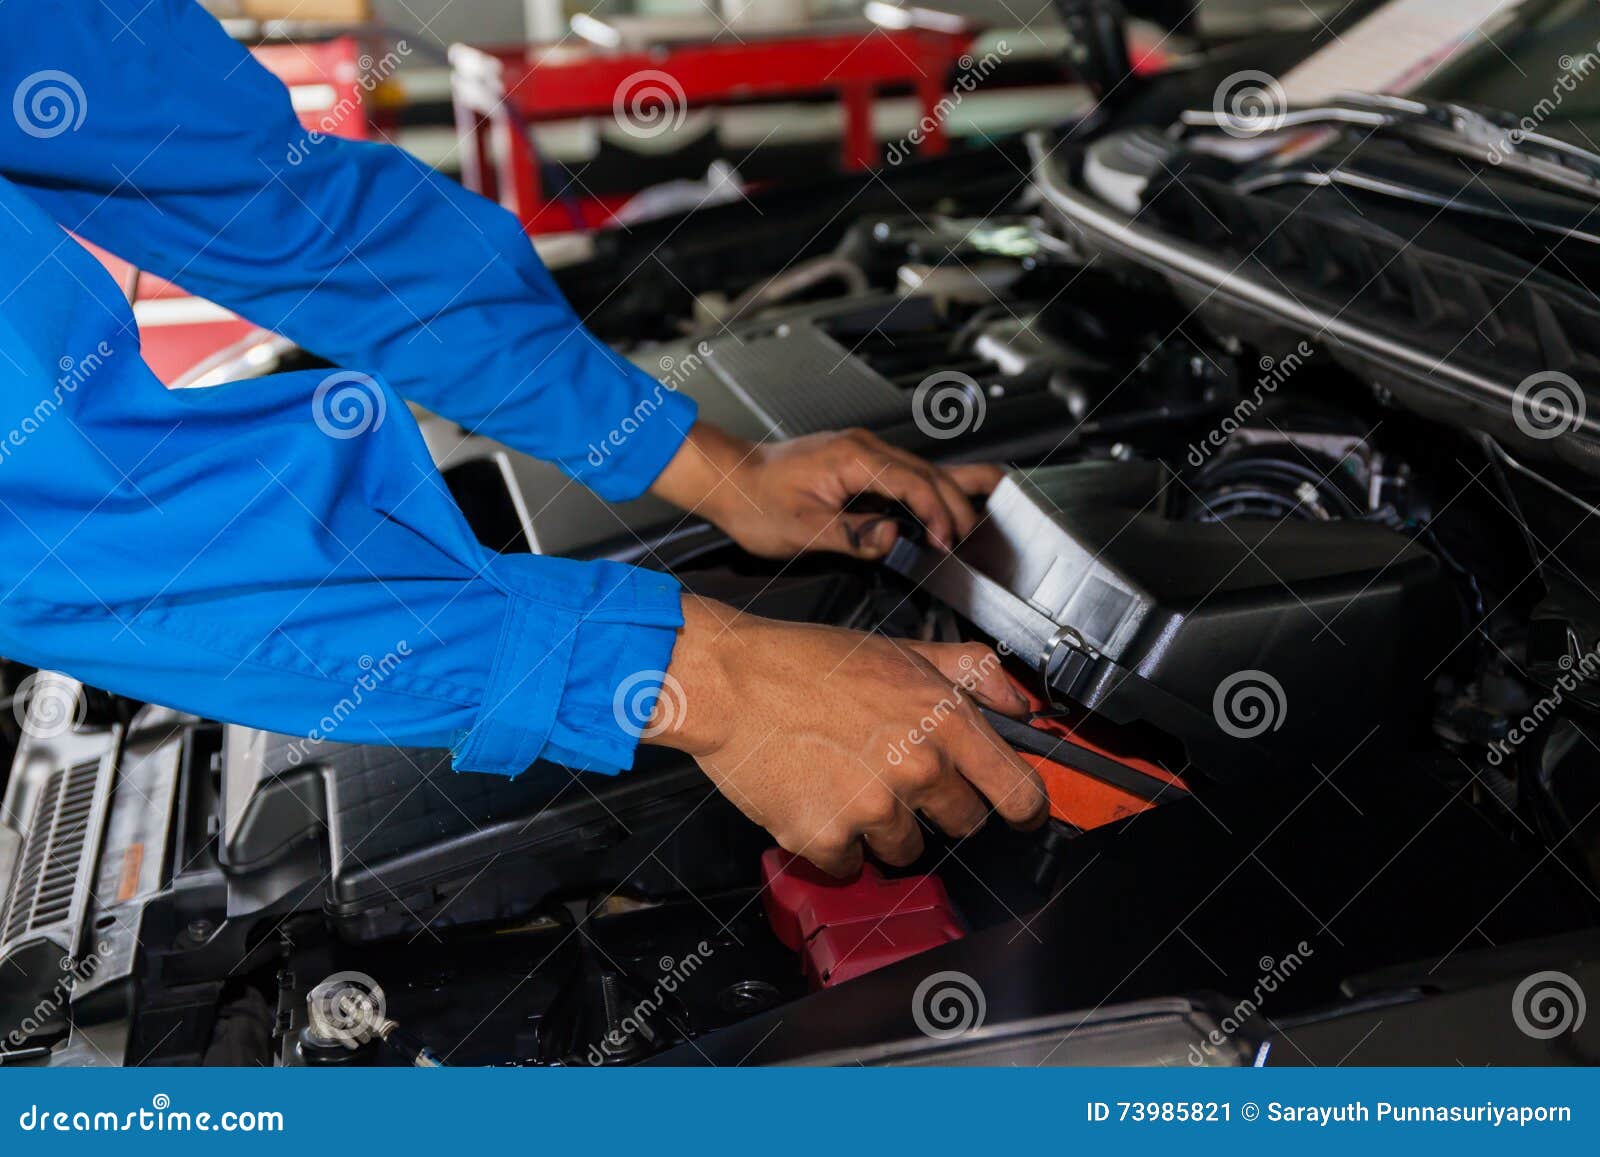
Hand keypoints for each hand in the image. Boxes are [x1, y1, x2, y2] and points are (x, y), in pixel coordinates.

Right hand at [644, 595, 1048, 875]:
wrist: (729, 681)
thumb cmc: (806, 662)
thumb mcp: (901, 649)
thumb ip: (971, 673)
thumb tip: (1018, 702)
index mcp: (944, 719)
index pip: (1017, 791)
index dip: (1024, 808)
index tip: (1018, 814)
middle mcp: (917, 767)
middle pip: (963, 824)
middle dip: (938, 806)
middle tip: (895, 774)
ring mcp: (873, 808)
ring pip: (906, 848)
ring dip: (883, 826)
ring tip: (845, 778)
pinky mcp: (827, 837)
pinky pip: (852, 863)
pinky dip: (836, 841)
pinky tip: (816, 796)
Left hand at [650, 422, 1002, 556]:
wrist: (730, 481)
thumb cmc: (756, 502)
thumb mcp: (800, 529)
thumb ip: (851, 535)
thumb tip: (890, 539)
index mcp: (852, 458)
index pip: (913, 482)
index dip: (937, 512)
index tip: (945, 541)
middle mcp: (862, 447)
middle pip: (927, 472)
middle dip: (954, 505)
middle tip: (964, 540)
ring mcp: (862, 452)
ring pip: (921, 469)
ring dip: (946, 496)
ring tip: (973, 518)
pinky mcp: (858, 462)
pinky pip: (904, 473)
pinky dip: (928, 491)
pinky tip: (939, 505)